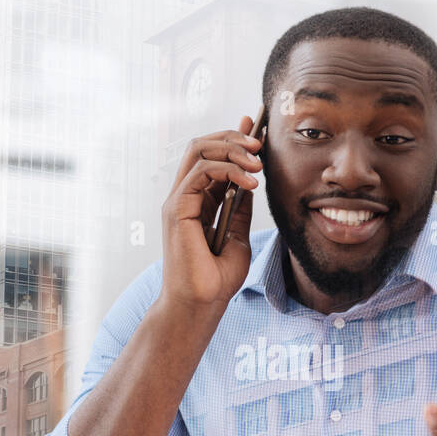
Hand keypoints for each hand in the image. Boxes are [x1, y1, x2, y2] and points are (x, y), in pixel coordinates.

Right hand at [159, 115, 263, 312]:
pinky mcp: (176, 210)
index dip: (233, 138)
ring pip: (199, 150)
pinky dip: (227, 170)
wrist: (201, 305)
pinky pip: (199, 173)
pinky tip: (249, 183)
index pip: (212, 157)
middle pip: (202, 145)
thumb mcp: (237, 236)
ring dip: (232, 150)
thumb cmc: (216, 279)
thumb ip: (239, 208)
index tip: (257, 130)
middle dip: (234, 138)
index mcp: (197, 201)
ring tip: (257, 163)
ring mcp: (178, 201)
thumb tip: (251, 182)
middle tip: (260, 145)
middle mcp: (184, 196)